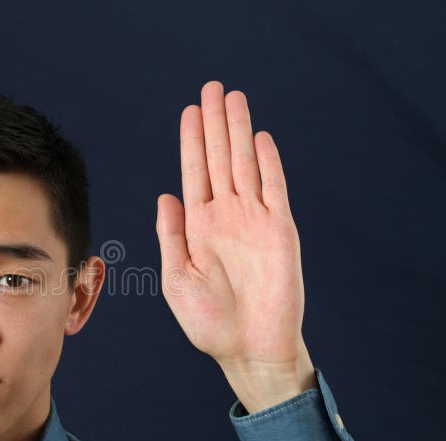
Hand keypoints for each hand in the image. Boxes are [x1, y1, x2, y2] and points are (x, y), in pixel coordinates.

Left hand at [155, 81, 315, 412]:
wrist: (249, 348)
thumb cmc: (208, 321)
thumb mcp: (176, 278)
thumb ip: (171, 235)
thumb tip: (165, 195)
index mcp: (199, 226)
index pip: (194, 172)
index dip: (191, 141)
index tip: (190, 111)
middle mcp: (226, 216)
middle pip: (219, 159)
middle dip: (216, 123)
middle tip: (213, 88)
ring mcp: (254, 220)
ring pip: (245, 164)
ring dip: (239, 131)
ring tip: (234, 98)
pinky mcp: (280, 230)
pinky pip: (274, 188)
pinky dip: (268, 163)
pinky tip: (260, 138)